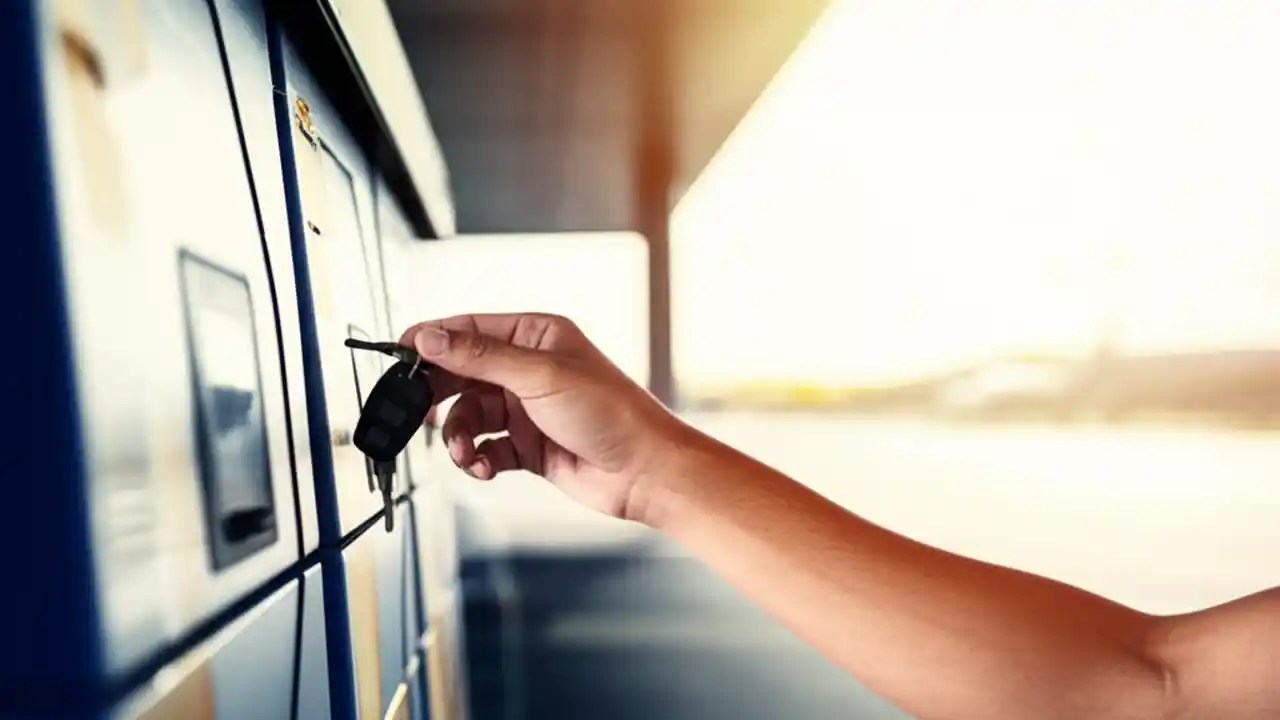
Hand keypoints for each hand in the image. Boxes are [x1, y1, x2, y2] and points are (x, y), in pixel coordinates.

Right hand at [399, 313, 686, 521]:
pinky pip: (485, 448)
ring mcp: (527, 409)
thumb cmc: (611, 413)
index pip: (469, 330)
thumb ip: (479, 357)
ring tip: (466, 454)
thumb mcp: (539, 376)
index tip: (399, 354)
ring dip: (459, 436)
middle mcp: (528, 370)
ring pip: (469, 416)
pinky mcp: (527, 446)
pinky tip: (484, 467)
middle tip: (418, 413)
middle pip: (462, 375)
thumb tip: (430, 338)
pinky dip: (477, 459)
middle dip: (439, 396)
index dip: (432, 341)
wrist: (644, 471)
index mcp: (536, 337)